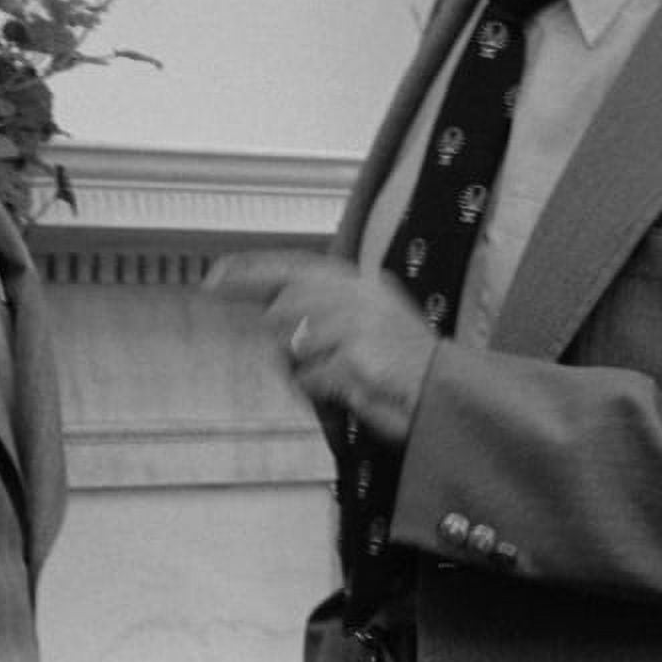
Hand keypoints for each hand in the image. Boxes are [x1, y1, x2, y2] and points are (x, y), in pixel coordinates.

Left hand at [203, 250, 437, 446]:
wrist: (447, 396)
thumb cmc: (408, 366)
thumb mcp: (372, 319)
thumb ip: (325, 308)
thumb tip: (270, 309)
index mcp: (361, 283)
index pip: (293, 265)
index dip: (250, 271)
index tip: (214, 279)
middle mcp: (356, 297)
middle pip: (284, 311)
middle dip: (289, 340)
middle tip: (316, 358)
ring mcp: (354, 329)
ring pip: (293, 348)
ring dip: (310, 369)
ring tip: (346, 376)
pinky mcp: (352, 362)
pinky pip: (310, 380)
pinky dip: (324, 391)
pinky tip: (353, 390)